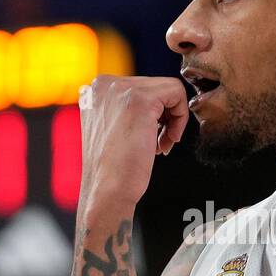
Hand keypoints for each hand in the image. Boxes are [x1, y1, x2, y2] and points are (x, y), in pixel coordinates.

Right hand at [79, 75, 189, 207]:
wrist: (106, 191)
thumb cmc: (112, 170)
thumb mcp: (113, 129)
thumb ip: (125, 109)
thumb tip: (155, 103)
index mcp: (94, 91)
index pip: (139, 88)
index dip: (152, 115)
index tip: (149, 137)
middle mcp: (103, 84)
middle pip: (155, 87)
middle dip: (163, 117)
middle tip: (158, 144)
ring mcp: (119, 89)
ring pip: (168, 89)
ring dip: (172, 119)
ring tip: (161, 145)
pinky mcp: (140, 99)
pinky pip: (177, 94)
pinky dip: (180, 118)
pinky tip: (168, 141)